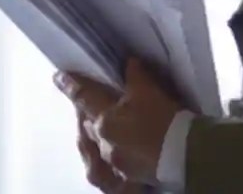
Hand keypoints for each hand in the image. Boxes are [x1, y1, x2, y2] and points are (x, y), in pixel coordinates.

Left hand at [55, 58, 181, 185]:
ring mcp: (113, 165)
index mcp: (104, 120)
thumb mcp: (149, 91)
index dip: (70, 85)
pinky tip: (115, 155)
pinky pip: (109, 169)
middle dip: (86, 114)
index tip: (57, 76)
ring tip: (102, 129)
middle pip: (88, 125)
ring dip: (96, 136)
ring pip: (96, 149)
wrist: (184, 155)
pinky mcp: (126, 180)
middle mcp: (103, 144)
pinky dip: (109, 158)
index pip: (83, 97)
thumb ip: (135, 76)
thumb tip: (129, 63)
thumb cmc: (164, 119)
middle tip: (88, 105)